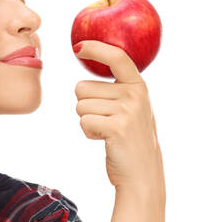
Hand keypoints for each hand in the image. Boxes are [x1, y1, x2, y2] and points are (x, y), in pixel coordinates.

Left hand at [73, 40, 164, 193]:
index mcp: (138, 86)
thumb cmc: (129, 142)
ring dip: (87, 121)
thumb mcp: (131, 110)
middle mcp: (134, 94)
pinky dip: (88, 132)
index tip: (78, 47)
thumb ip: (116, 93)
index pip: (116, 57)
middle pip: (82, 87)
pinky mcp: (116, 127)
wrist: (142, 174)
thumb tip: (80, 84)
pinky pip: (83, 121)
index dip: (96, 49)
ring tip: (106, 132)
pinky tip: (104, 140)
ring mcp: (127, 111)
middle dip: (86, 105)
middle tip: (105, 122)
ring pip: (80, 106)